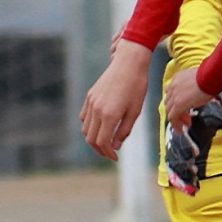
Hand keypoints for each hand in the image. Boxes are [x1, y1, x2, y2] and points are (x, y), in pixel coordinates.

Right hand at [79, 42, 152, 160]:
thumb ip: (124, 130)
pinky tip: (101, 128)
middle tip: (111, 153)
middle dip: (100, 149)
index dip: (108, 153)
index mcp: (109, 115)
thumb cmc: (137, 87)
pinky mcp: (89, 97)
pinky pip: (84, 117)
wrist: (128, 64)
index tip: (116, 157)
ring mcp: (91, 103)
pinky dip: (89, 127)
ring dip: (94, 139)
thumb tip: (115, 146)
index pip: (102, 142)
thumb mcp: (135, 111)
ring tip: (106, 142)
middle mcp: (96, 110)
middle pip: (91, 139)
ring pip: (85, 129)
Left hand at [164, 66, 213, 129]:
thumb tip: (202, 89)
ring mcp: (174, 96)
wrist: (211, 77)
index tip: (186, 106)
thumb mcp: (200, 78)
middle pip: (169, 101)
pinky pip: (172, 117)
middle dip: (176, 110)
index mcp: (178, 78)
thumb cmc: (211, 76)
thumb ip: (196, 84)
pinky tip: (180, 129)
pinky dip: (175, 124)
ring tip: (185, 123)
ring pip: (170, 110)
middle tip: (186, 116)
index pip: (172, 91)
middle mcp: (173, 86)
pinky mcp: (178, 105)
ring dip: (177, 117)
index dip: (177, 100)